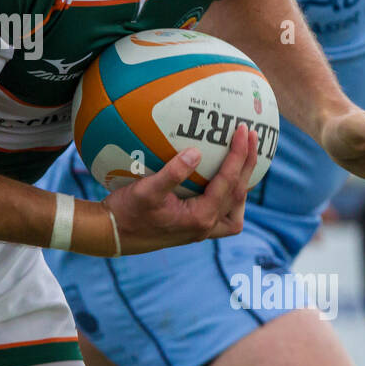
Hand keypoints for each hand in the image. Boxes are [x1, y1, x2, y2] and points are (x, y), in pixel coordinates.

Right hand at [101, 126, 259, 254]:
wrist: (110, 235)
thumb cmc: (126, 212)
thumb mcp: (146, 190)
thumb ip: (173, 172)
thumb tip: (195, 152)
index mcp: (199, 217)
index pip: (228, 182)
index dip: (239, 155)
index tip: (244, 130)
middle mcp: (204, 227)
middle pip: (239, 195)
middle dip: (249, 165)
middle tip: (253, 137)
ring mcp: (199, 230)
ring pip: (234, 212)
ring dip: (242, 187)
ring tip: (243, 163)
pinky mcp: (191, 229)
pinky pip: (220, 214)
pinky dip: (227, 198)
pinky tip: (217, 182)